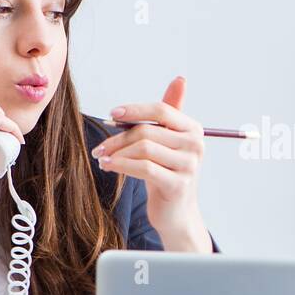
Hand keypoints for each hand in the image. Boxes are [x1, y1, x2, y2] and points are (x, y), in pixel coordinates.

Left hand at [91, 76, 210, 252]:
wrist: (176, 214)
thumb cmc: (167, 173)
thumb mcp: (168, 142)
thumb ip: (169, 113)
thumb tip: (180, 79)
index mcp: (193, 129)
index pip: (161, 110)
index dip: (134, 110)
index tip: (111, 115)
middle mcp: (195, 145)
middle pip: (148, 131)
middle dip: (118, 138)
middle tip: (99, 147)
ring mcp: (189, 166)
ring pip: (143, 149)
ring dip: (117, 153)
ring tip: (103, 158)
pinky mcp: (178, 184)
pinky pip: (143, 168)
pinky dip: (121, 166)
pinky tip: (109, 167)